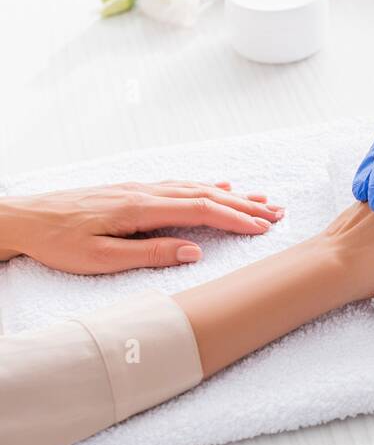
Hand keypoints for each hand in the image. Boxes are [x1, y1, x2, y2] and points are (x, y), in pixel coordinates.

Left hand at [0, 181, 283, 272]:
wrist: (24, 218)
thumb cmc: (58, 242)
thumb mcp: (102, 258)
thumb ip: (151, 253)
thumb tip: (194, 251)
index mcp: (142, 209)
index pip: (202, 211)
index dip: (237, 219)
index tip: (264, 227)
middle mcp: (145, 192)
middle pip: (206, 196)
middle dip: (244, 205)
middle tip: (277, 213)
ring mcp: (139, 188)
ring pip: (195, 188)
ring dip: (231, 195)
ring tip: (260, 200)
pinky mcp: (131, 191)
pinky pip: (179, 186)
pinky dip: (205, 187)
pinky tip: (218, 187)